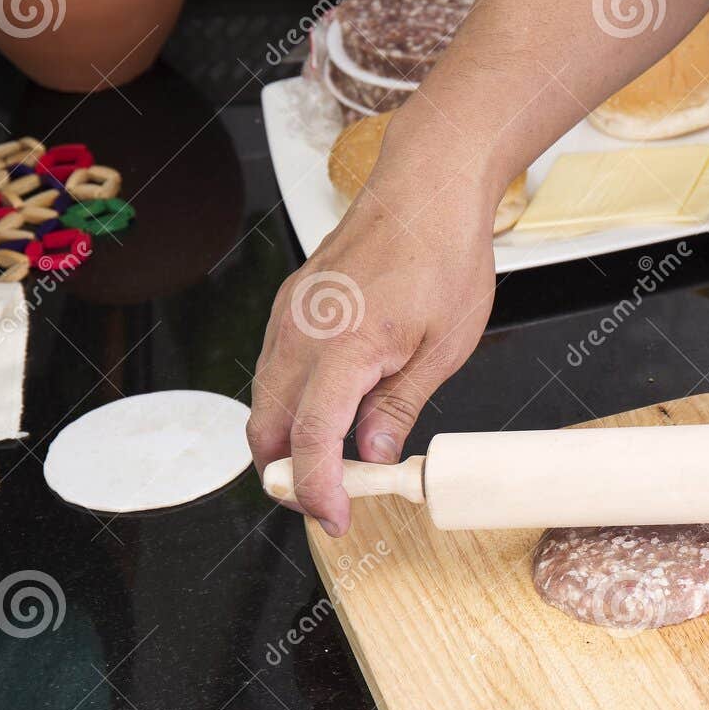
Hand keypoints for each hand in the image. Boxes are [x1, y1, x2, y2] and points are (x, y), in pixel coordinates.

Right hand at [247, 185, 495, 536]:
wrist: (425, 189)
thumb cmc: (444, 256)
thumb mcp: (444, 347)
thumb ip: (399, 405)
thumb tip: (372, 454)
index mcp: (344, 348)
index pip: (310, 439)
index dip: (318, 490)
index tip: (335, 519)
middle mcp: (301, 332)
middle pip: (267, 428)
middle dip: (290, 476)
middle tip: (331, 500)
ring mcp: (289, 316)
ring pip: (263, 400)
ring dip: (286, 440)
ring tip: (335, 463)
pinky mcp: (290, 306)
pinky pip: (274, 368)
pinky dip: (288, 402)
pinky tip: (328, 413)